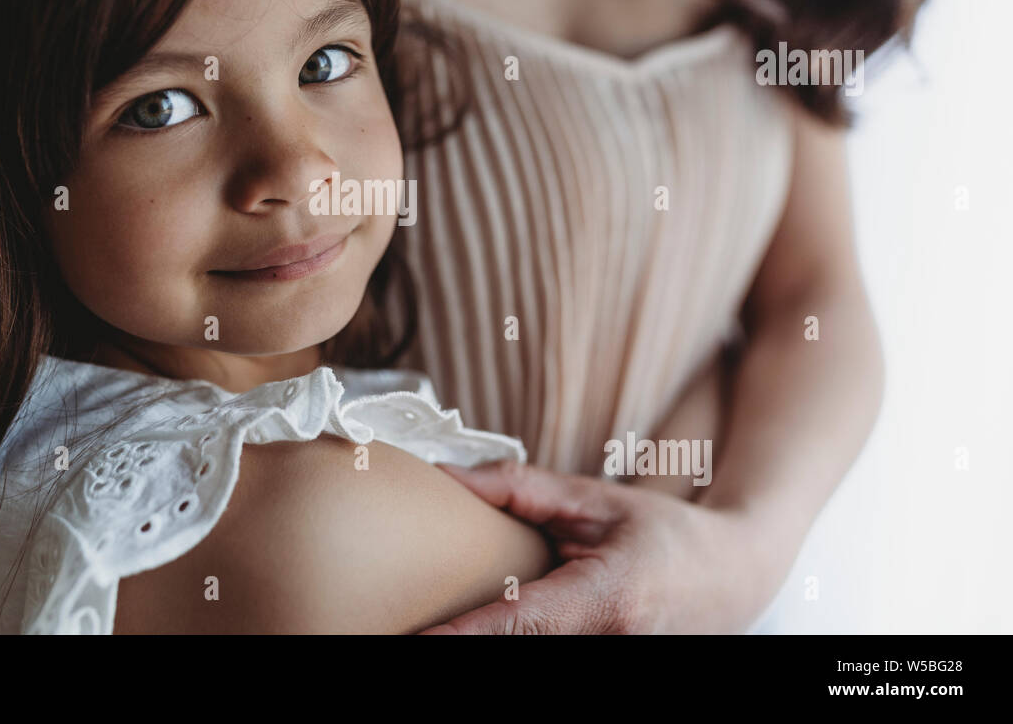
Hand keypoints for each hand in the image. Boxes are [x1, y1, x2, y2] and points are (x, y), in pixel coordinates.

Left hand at [418, 460, 784, 633]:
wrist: (737, 577)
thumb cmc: (666, 533)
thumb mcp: (594, 498)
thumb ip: (518, 487)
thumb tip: (443, 474)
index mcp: (606, 599)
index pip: (518, 626)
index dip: (460, 638)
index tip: (413, 637)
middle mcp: (609, 647)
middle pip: (516, 653)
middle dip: (463, 642)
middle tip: (409, 624)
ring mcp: (611, 666)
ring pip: (529, 658)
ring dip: (486, 640)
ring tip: (440, 624)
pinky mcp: (607, 671)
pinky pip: (546, 657)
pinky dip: (510, 642)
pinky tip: (480, 629)